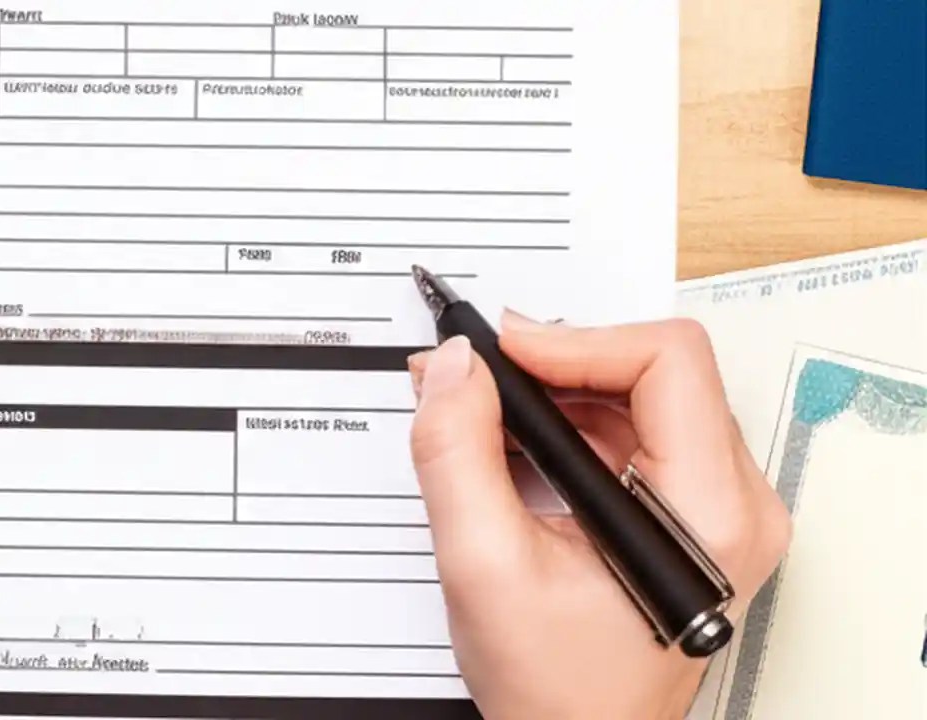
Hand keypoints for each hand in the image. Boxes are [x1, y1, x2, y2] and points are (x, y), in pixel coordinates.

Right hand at [407, 313, 791, 719]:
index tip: (503, 353)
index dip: (575, 341)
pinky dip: (571, 419)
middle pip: (656, 369)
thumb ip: (456, 454)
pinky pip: (637, 429)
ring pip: (643, 393)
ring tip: (483, 405)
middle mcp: (735, 504)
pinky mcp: (691, 510)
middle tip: (478, 374)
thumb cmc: (555, 688)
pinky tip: (517, 437)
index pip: (668, 361)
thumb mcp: (483, 565)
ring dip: (558, 388)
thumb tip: (456, 368)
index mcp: (709, 515)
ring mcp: (718, 506)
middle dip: (556, 361)